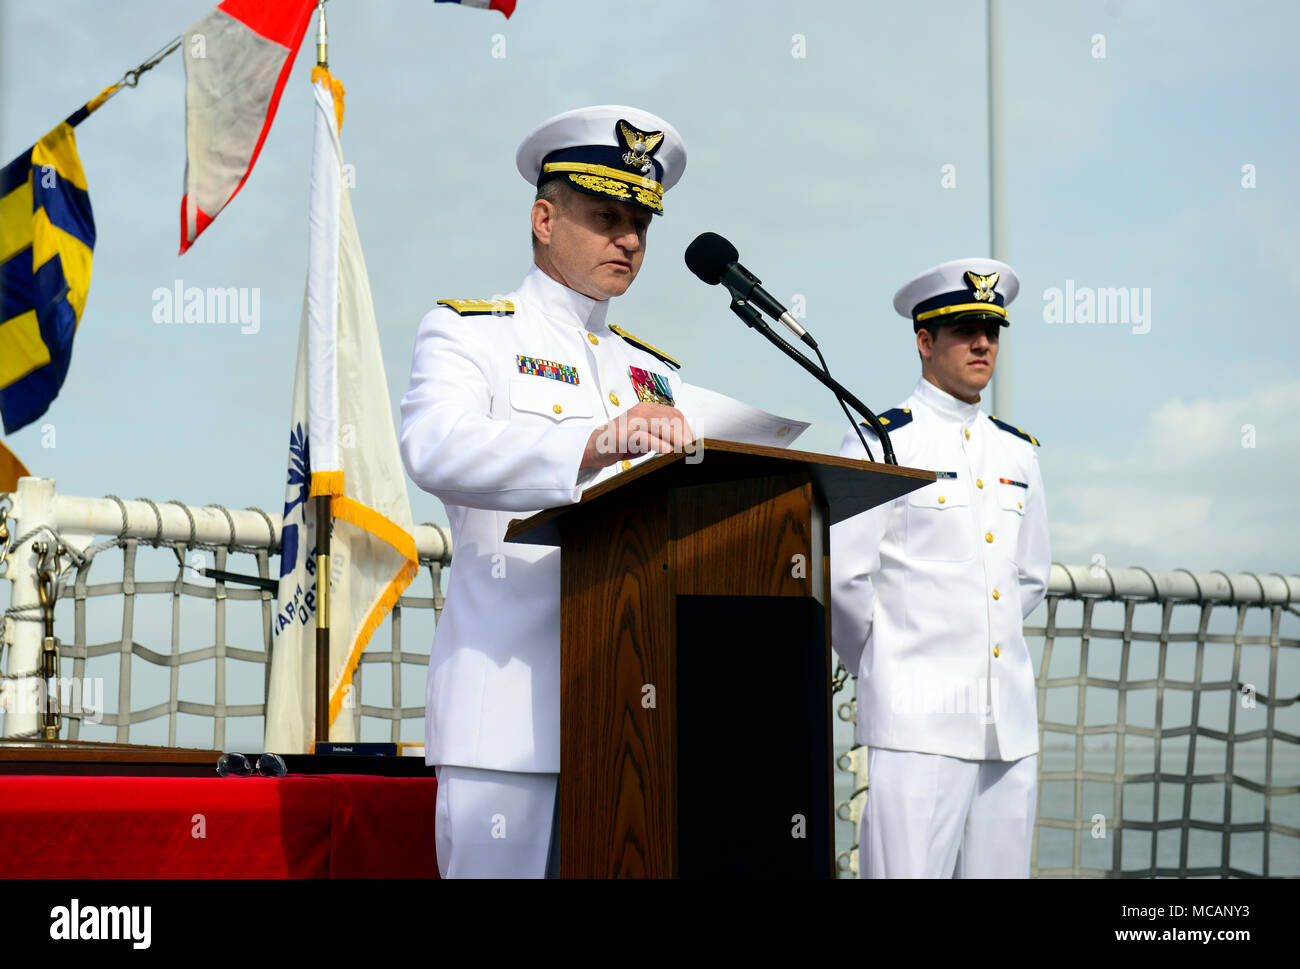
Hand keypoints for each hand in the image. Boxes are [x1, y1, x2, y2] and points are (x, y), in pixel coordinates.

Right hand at [580, 401, 694, 469]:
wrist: (593, 447)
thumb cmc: (620, 442)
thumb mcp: (645, 436)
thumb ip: (662, 435)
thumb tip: (685, 444)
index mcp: (647, 409)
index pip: (675, 414)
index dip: (687, 429)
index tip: (694, 444)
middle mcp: (640, 411)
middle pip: (671, 419)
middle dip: (684, 436)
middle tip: (692, 451)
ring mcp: (631, 422)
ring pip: (661, 426)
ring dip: (676, 440)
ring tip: (684, 452)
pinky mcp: (623, 435)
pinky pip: (644, 437)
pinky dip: (658, 444)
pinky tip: (667, 452)